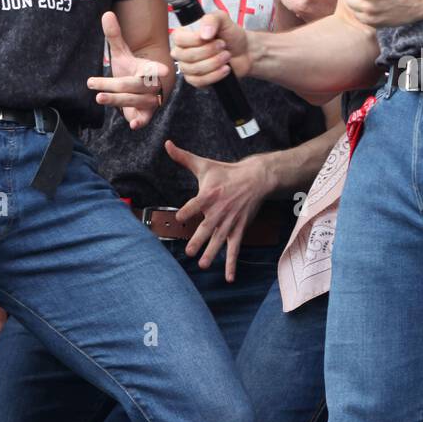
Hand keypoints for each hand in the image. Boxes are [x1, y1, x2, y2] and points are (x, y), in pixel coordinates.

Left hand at [87, 11, 170, 128]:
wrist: (141, 91)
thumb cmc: (132, 71)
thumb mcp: (122, 54)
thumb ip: (114, 36)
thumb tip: (106, 14)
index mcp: (150, 69)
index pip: (156, 69)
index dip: (159, 70)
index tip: (164, 70)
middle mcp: (152, 85)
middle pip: (134, 85)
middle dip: (113, 85)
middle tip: (92, 83)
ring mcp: (150, 101)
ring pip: (134, 100)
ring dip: (116, 100)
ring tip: (99, 97)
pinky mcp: (145, 115)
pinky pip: (145, 119)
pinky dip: (140, 122)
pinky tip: (133, 125)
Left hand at [166, 141, 271, 280]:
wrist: (255, 178)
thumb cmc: (226, 173)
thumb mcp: (204, 164)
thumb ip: (183, 157)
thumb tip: (167, 144)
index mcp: (208, 196)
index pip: (195, 206)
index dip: (187, 212)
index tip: (180, 218)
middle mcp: (218, 211)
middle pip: (206, 228)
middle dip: (198, 241)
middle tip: (189, 252)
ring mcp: (229, 222)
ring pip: (218, 241)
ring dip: (211, 254)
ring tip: (202, 265)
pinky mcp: (238, 229)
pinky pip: (234, 249)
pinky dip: (231, 264)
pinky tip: (228, 277)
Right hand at [171, 11, 249, 87]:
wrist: (244, 51)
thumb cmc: (230, 35)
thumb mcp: (222, 19)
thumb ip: (211, 20)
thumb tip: (204, 34)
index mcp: (184, 35)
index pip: (178, 39)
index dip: (195, 40)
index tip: (211, 37)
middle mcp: (182, 51)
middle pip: (186, 55)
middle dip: (209, 51)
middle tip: (223, 46)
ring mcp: (188, 67)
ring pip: (194, 69)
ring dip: (215, 62)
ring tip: (226, 55)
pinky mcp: (196, 80)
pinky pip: (199, 81)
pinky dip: (215, 75)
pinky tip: (225, 68)